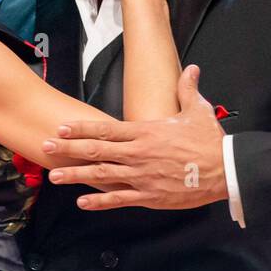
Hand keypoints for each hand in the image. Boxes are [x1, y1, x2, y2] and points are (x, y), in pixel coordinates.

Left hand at [43, 65, 228, 210]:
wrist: (225, 169)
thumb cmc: (210, 141)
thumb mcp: (198, 110)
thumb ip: (188, 89)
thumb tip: (191, 69)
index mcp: (145, 132)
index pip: (105, 128)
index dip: (81, 128)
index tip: (61, 126)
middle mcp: (138, 153)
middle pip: (96, 150)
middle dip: (68, 148)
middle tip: (45, 145)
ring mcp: (141, 176)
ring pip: (101, 175)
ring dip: (76, 175)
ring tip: (54, 176)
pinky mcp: (150, 196)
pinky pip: (119, 199)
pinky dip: (99, 202)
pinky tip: (82, 202)